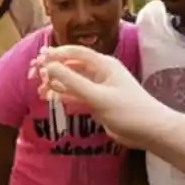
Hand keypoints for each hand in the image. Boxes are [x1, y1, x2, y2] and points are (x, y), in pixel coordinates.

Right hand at [33, 45, 164, 148]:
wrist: (150, 131)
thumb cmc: (128, 111)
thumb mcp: (98, 96)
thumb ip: (73, 82)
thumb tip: (49, 67)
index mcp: (104, 65)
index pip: (76, 53)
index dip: (57, 53)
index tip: (39, 58)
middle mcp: (100, 74)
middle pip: (72, 66)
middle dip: (53, 69)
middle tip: (34, 75)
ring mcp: (99, 89)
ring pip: (73, 82)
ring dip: (57, 84)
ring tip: (39, 90)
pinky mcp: (98, 103)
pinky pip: (77, 95)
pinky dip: (65, 96)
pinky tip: (53, 99)